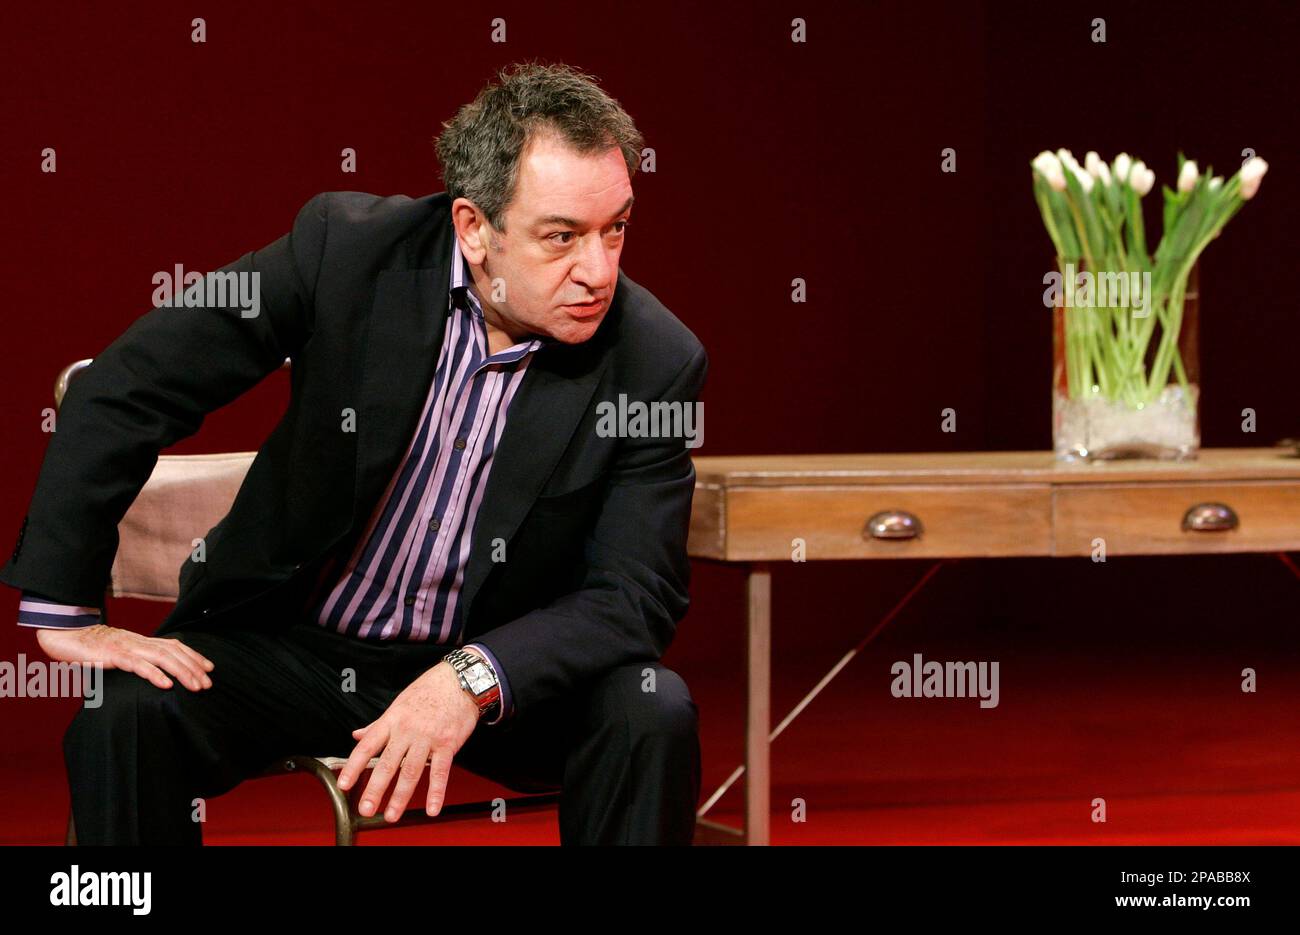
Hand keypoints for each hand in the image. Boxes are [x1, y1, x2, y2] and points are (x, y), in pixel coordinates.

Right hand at [34, 624, 213, 691]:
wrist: (65, 636)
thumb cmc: (91, 648)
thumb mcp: (119, 653)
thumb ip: (135, 659)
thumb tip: (153, 672)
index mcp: (141, 641)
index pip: (174, 646)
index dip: (194, 656)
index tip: (210, 668)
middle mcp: (139, 641)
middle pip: (174, 652)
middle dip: (194, 667)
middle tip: (209, 683)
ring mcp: (127, 647)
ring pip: (162, 658)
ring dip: (182, 672)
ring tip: (196, 686)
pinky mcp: (113, 656)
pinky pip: (137, 665)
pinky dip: (154, 674)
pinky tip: (166, 685)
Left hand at [336, 657, 480, 820]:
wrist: (461, 680)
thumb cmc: (429, 690)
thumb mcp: (399, 703)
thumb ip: (378, 723)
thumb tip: (357, 734)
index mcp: (392, 719)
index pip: (367, 745)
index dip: (354, 766)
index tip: (344, 783)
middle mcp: (407, 730)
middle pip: (388, 763)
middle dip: (375, 788)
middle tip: (366, 808)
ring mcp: (428, 738)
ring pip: (411, 771)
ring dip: (401, 796)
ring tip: (391, 814)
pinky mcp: (448, 744)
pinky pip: (441, 771)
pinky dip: (436, 792)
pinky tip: (432, 808)